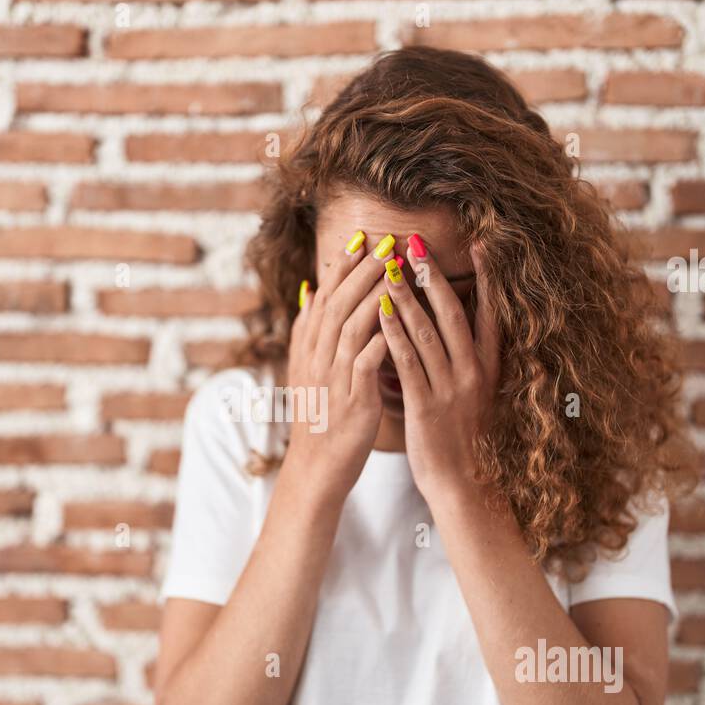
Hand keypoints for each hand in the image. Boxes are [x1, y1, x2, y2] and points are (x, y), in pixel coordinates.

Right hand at [284, 230, 391, 504]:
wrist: (315, 467)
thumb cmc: (321, 417)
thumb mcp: (309, 370)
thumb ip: (310, 330)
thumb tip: (311, 289)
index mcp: (308, 349)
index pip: (325, 297)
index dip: (342, 267)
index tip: (361, 237)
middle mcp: (317, 358)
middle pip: (338, 303)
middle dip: (361, 269)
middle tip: (384, 240)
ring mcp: (333, 378)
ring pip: (350, 325)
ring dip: (373, 293)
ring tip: (394, 266)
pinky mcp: (352, 399)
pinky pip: (365, 361)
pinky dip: (379, 337)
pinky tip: (396, 317)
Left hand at [377, 237, 498, 506]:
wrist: (465, 485)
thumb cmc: (466, 441)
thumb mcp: (475, 397)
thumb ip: (468, 364)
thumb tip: (456, 334)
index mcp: (490, 369)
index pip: (490, 314)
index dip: (486, 279)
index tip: (480, 245)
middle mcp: (474, 373)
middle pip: (454, 313)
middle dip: (433, 275)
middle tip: (414, 243)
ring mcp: (451, 388)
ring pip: (428, 332)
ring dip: (406, 296)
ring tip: (389, 266)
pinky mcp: (427, 405)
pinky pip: (408, 362)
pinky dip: (394, 333)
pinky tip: (379, 311)